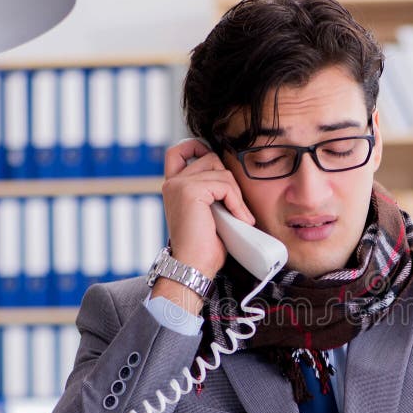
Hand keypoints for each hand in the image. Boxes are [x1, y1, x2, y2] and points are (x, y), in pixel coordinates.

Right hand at [161, 138, 254, 278]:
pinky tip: (239, 219)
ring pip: (221, 172)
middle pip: (211, 158)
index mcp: (174, 186)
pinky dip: (237, 202)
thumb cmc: (203, 247)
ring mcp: (179, 184)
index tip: (217, 163)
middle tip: (236, 208)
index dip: (197, 147)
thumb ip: (212, 192)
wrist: (193, 266)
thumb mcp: (208, 212)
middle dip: (229, 181)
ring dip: (237, 196)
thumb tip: (232, 177)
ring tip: (239, 218)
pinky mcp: (189, 190)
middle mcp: (173, 182)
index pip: (179, 151)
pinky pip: (224, 185)